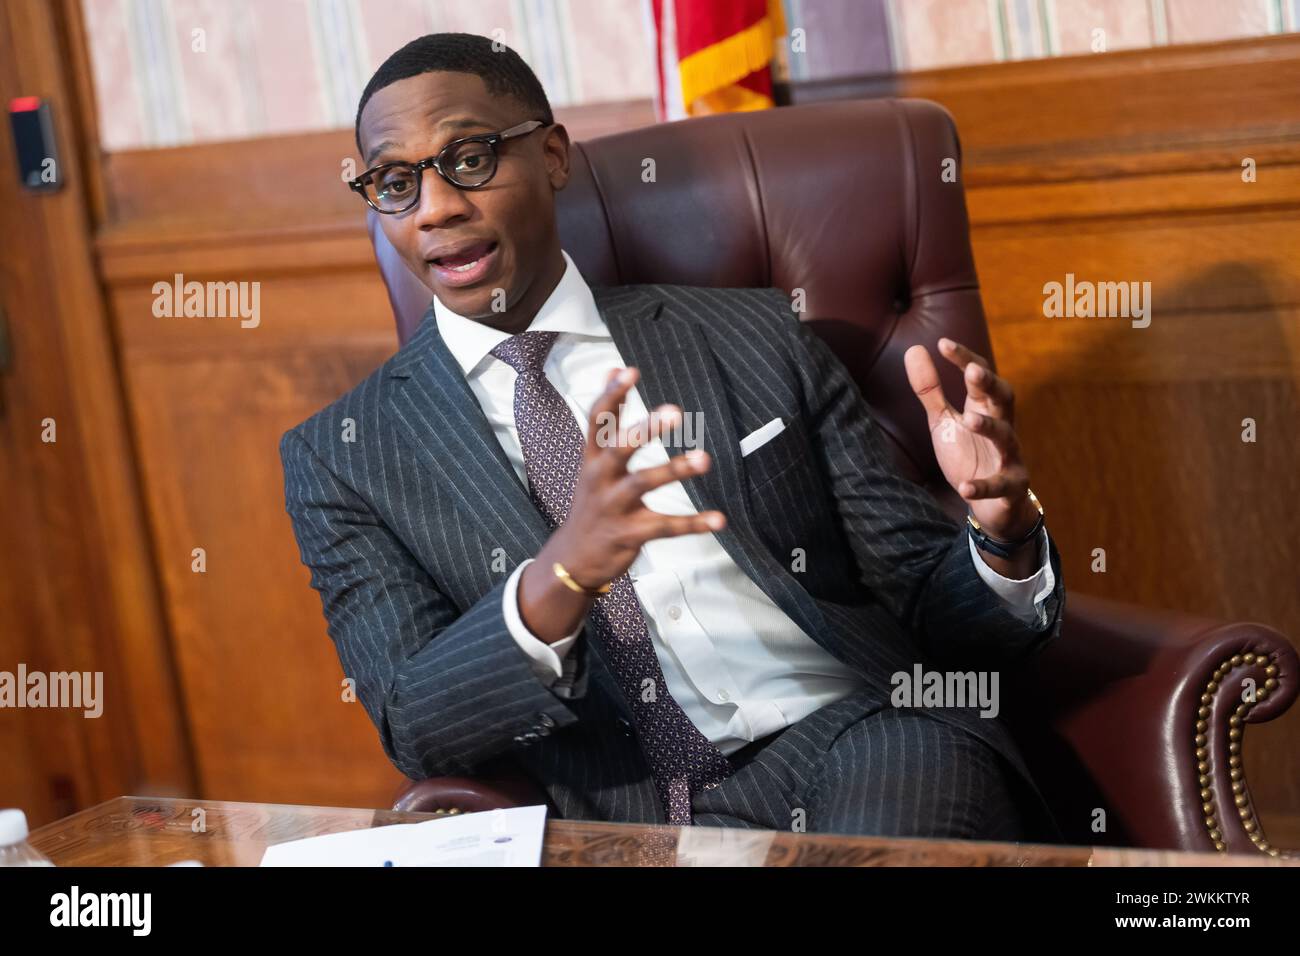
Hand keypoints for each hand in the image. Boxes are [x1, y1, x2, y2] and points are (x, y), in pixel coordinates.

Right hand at [518, 367, 724, 641]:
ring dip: (674, 470)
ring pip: (643, 484)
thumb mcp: (593, 458)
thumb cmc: (593, 500)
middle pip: (620, 449)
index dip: (613, 395)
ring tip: (704, 458)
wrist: (574, 559)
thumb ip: (608, 417)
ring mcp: (613, 507)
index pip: (598, 421)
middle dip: (645, 430)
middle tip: (675, 411)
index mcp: (592, 458)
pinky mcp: (629, 534)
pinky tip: (719, 520)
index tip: (630, 371)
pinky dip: (693, 523)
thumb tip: (613, 369)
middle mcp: (599, 479)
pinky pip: (665, 527)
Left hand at [904, 338, 1038, 543]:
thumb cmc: (968, 455)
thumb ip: (930, 390)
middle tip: (973, 370)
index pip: (979, 377)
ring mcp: (1009, 458)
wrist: (991, 505)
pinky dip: (982, 487)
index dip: (964, 359)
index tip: (942, 343)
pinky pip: (1000, 486)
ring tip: (969, 419)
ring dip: (990, 427)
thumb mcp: (943, 421)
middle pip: (1003, 398)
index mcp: (984, 409)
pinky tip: (965, 487)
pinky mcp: (1011, 487)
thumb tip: (914, 349)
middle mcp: (1002, 427)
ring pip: (1007, 438)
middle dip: (990, 384)